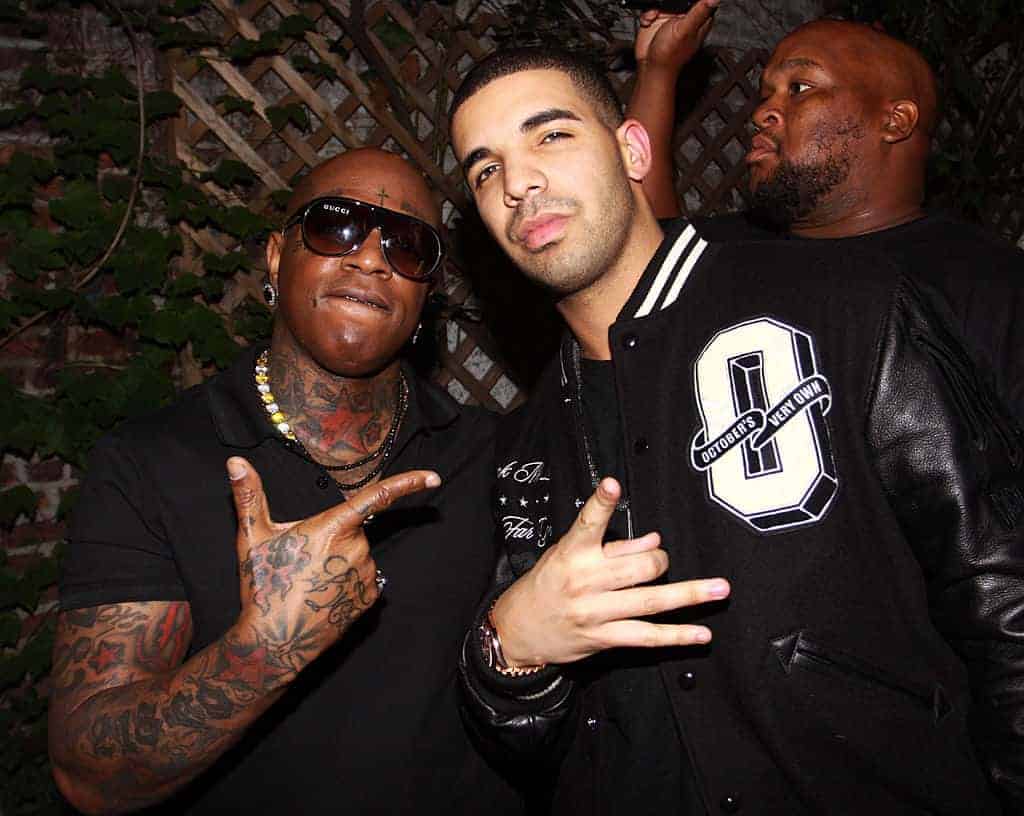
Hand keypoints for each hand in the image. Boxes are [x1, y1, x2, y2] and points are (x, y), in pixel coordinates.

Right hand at [227, 457, 439, 674]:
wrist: (274, 641)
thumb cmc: (263, 585)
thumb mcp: (252, 537)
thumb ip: (249, 496)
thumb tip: (235, 463)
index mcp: (333, 527)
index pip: (377, 497)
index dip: (408, 484)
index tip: (433, 478)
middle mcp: (357, 549)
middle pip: (353, 530)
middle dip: (333, 538)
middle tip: (302, 560)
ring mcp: (366, 575)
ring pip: (358, 555)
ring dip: (340, 561)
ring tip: (310, 581)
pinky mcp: (370, 598)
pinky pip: (364, 579)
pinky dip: (348, 582)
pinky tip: (325, 594)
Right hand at [491, 478, 729, 666]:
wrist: (517, 630)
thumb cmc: (545, 585)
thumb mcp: (567, 555)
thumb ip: (613, 547)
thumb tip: (654, 540)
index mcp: (572, 553)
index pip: (588, 522)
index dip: (602, 502)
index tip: (612, 485)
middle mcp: (584, 581)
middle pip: (638, 566)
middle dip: (660, 560)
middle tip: (662, 560)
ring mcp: (595, 612)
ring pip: (650, 601)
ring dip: (690, 594)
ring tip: (719, 589)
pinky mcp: (604, 637)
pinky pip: (647, 637)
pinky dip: (677, 636)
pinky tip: (701, 633)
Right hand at [634, 0, 719, 73]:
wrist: (650, 67)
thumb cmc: (670, 55)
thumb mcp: (687, 29)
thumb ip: (700, 11)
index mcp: (700, 18)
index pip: (702, 0)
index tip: (682, 4)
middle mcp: (686, 16)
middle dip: (670, 0)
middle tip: (666, 10)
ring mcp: (671, 17)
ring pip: (665, 0)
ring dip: (657, 6)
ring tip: (655, 16)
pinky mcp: (658, 19)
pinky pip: (653, 7)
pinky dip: (648, 13)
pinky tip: (650, 21)